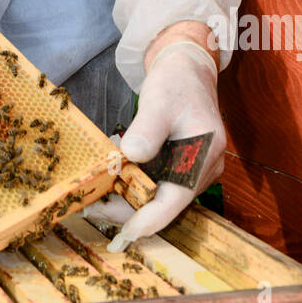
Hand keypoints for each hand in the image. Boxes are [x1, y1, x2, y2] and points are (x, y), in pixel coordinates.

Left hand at [103, 39, 224, 249]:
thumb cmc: (175, 83)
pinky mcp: (186, 166)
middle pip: (167, 201)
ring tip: (97, 199)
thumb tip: (131, 155)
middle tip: (95, 208)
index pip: (178, 197)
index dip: (150, 218)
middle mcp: (206, 168)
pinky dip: (137, 185)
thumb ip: (147, 129)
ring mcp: (197, 169)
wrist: (188, 69)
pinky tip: (113, 183)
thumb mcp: (159, 101)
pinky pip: (160, 184)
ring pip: (162, 196)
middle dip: (132, 209)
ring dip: (132, 199)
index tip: (125, 233)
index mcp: (206, 153)